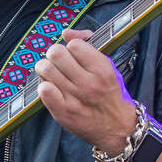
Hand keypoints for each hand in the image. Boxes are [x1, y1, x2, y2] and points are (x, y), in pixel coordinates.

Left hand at [35, 28, 135, 154]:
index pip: (74, 44)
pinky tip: (52, 89)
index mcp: (102, 70)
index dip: (71, 47)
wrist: (118, 129)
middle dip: (55, 55)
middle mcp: (89, 84)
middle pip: (55, 53)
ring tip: (53, 75)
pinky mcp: (63, 113)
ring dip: (46, 69)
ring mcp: (75, 99)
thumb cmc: (111, 94)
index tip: (73, 55)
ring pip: (45, 69)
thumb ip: (88, 44)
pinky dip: (44, 87)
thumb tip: (66, 33)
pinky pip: (42, 90)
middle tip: (58, 63)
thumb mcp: (108, 66)